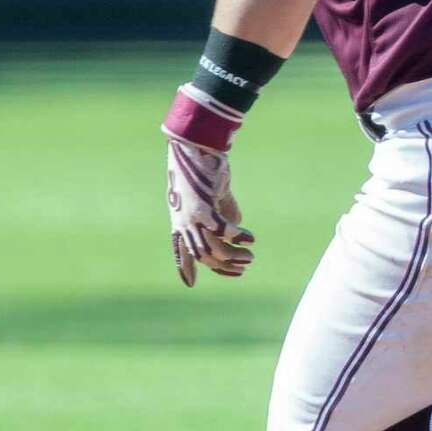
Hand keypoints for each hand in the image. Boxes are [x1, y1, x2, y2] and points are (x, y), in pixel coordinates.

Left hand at [166, 139, 254, 287]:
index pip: (181, 251)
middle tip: (245, 265)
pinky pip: (222, 230)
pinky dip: (237, 236)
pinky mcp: (204, 207)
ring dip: (233, 256)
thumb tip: (235, 224)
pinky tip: (250, 238)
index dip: (186, 268)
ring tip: (250, 256)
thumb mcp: (212, 194)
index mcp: (181, 221)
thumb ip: (222, 210)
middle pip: (203, 256)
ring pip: (212, 249)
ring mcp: (192, 217)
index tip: (190, 285)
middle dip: (224, 266)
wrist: (194, 145)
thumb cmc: (202, 166)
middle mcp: (183, 223)